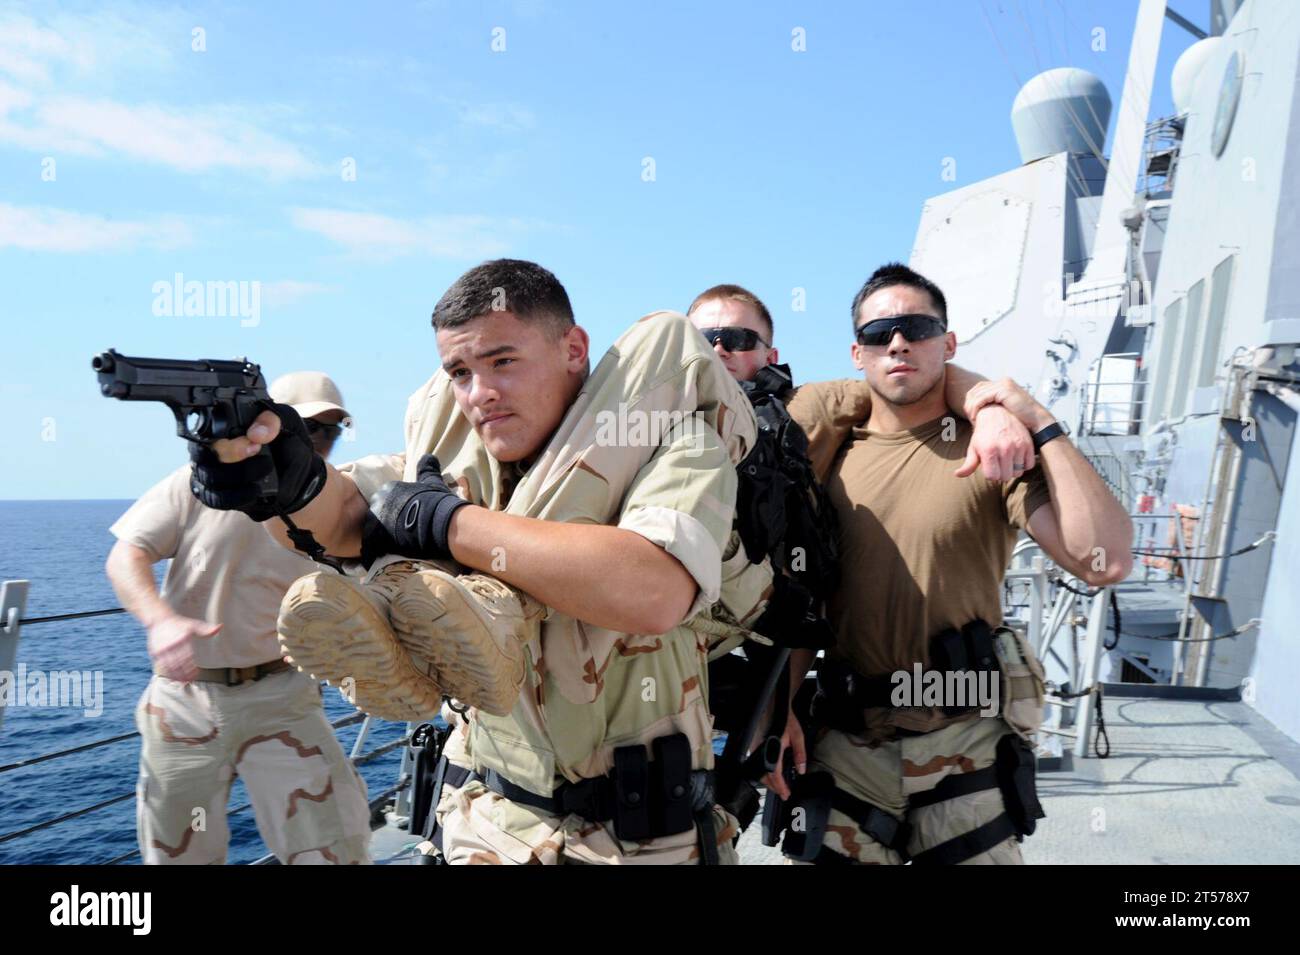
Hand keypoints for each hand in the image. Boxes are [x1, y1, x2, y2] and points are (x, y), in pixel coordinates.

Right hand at [147, 613, 220, 682]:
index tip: (196, 674)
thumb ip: (206, 630)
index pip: (188, 657)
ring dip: (176, 675)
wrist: (160, 619)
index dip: (191, 667)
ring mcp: (163, 649)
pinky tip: (173, 677)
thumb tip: (220, 627)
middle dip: (185, 673)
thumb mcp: (193, 625)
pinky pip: (162, 665)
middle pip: (179, 663)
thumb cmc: (179, 624)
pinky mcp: (155, 652)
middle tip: (190, 680)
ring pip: (170, 666)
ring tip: (183, 681)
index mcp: (182, 638)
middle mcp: (172, 644)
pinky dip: (167, 672)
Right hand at [190, 403, 323, 520]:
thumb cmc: (287, 445)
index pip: (206, 428)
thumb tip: (256, 434)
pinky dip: (237, 495)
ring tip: (266, 466)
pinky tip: (256, 489)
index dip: (224, 433)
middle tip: (257, 448)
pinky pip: (216, 499)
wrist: (300, 477)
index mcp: (222, 427)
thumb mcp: (287, 423)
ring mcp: (211, 474)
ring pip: (210, 476)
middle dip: (232, 452)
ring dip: (241, 473)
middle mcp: (210, 450)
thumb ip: (272, 420)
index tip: (251, 438)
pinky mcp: (218, 495)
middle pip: (203, 452)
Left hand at [366, 454, 469, 560]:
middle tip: (400, 536)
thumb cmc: (438, 502)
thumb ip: (427, 469)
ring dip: (380, 541)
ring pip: (373, 533)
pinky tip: (386, 557)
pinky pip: (371, 549)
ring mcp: (377, 521)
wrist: (440, 521)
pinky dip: (376, 554)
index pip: (386, 502)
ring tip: (394, 549)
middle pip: (378, 517)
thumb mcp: (432, 481)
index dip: (396, 513)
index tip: (404, 521)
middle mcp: (378, 502)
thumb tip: (429, 456)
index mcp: (389, 489)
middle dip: (385, 527)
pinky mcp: (377, 539)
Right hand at [760, 704, 806, 799]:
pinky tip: (772, 774)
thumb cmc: (785, 719)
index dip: (780, 786)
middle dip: (774, 787)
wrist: (774, 707)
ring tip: (779, 786)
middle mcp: (761, 750)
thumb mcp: (797, 736)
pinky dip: (764, 772)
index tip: (785, 794)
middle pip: (764, 775)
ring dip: (769, 780)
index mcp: (772, 749)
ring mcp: (755, 749)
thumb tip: (801, 770)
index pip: (774, 773)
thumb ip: (800, 754)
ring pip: (759, 771)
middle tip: (784, 793)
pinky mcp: (754, 746)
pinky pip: (757, 764)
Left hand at [956, 403, 1036, 482]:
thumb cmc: (983, 433)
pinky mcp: (1028, 444)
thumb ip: (968, 464)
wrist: (997, 413)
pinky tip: (1016, 458)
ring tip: (1007, 460)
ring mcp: (1018, 446)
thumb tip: (957, 474)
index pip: (993, 477)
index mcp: (989, 451)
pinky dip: (1023, 465)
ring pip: (1018, 473)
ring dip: (1012, 469)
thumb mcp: (973, 447)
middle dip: (1001, 473)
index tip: (989, 466)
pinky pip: (1028, 466)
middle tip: (998, 464)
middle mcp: (1004, 449)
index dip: (990, 474)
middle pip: (1006, 477)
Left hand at [963, 377, 1055, 431]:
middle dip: (969, 403)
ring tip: (972, 419)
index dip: (972, 401)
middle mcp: (1003, 382)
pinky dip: (975, 408)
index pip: (979, 388)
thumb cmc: (1023, 421)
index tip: (971, 415)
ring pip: (977, 394)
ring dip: (971, 407)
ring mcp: (1003, 384)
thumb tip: (978, 411)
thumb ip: (994, 406)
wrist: (1038, 422)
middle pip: (976, 389)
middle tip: (969, 418)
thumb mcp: (1005, 410)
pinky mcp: (1003, 390)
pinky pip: (982, 398)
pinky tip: (975, 418)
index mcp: (1003, 385)